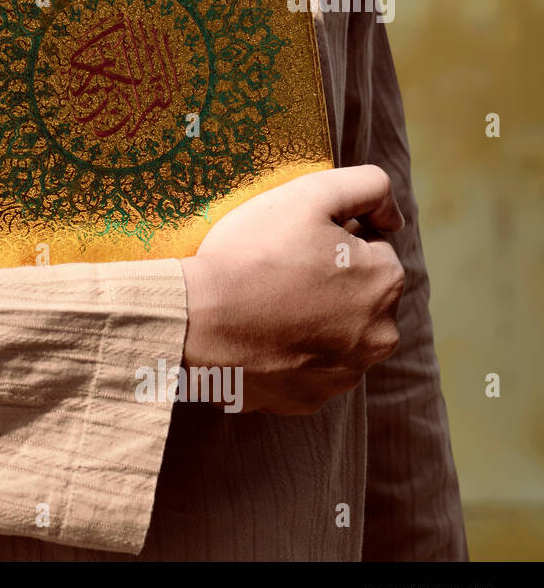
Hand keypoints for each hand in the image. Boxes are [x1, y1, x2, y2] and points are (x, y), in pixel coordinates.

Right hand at [179, 165, 404, 414]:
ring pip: (333, 336)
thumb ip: (367, 186)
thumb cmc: (251, 253)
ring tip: (262, 306)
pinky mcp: (307, 400)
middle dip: (328, 285)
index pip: (370, 250)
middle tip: (276, 274)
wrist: (195, 320)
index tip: (293, 244)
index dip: (330, 241)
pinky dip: (286, 355)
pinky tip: (256, 338)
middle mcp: (379, 335)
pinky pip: (303, 371)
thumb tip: (392, 216)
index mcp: (385, 282)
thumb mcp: (309, 195)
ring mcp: (343, 374)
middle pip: (356, 297)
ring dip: (310, 323)